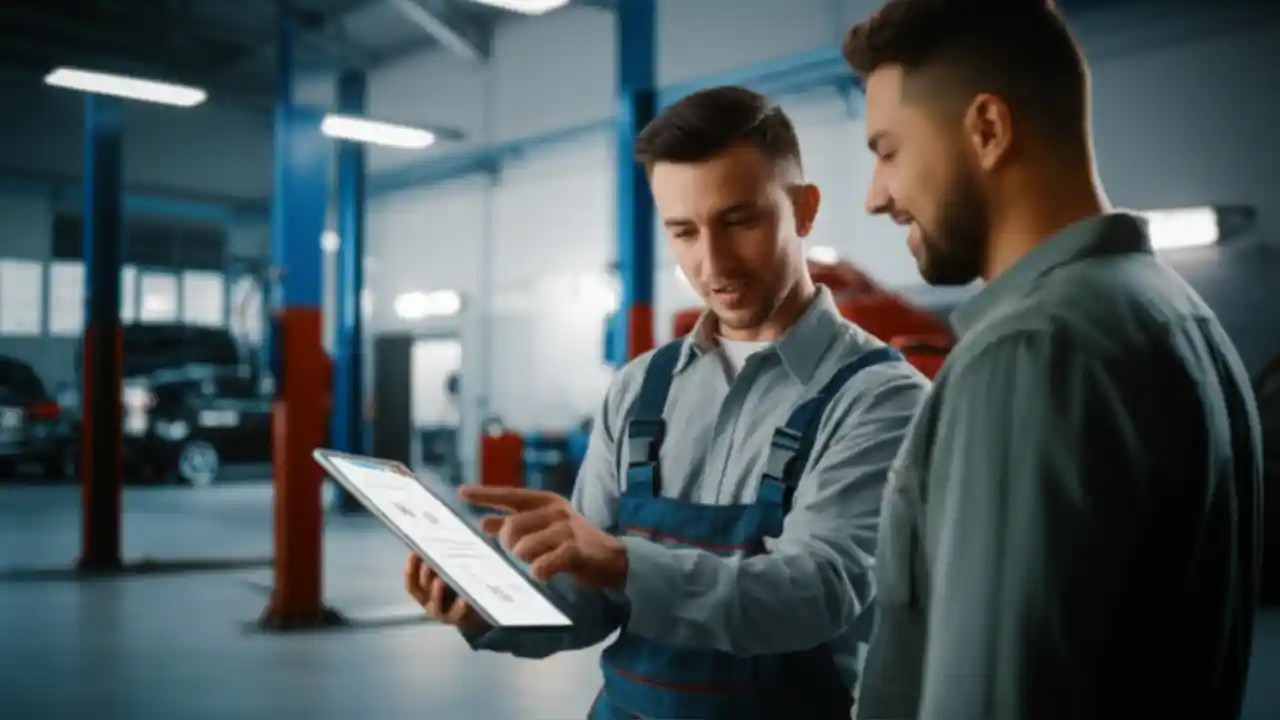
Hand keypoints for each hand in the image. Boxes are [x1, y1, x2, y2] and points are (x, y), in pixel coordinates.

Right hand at [404, 553, 487, 631]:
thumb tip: (458, 528)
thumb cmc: (465, 585)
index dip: (411, 566)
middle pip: (422, 589)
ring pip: (435, 604)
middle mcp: (430, 602)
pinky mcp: (460, 620)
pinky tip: (464, 598)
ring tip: (440, 581)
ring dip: (436, 592)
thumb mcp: (456, 569)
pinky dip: (460, 606)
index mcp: (426, 589)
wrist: (483, 611)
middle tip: (429, 562)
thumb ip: (453, 554)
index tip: (414, 551)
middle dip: (424, 575)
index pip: (412, 579)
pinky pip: (458, 614)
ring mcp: (444, 613)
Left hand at [459, 485, 627, 589]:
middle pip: (512, 527)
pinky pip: (546, 563)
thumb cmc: (573, 542)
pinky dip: (540, 571)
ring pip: (525, 547)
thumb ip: (515, 523)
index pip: (510, 495)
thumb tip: (483, 522)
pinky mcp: (576, 551)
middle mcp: (556, 511)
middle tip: (516, 555)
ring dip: (524, 561)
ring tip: (534, 565)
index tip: (462, 493)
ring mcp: (567, 531)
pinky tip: (541, 574)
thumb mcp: (544, 527)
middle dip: (507, 545)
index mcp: (546, 502)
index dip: (486, 494)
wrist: (613, 559)